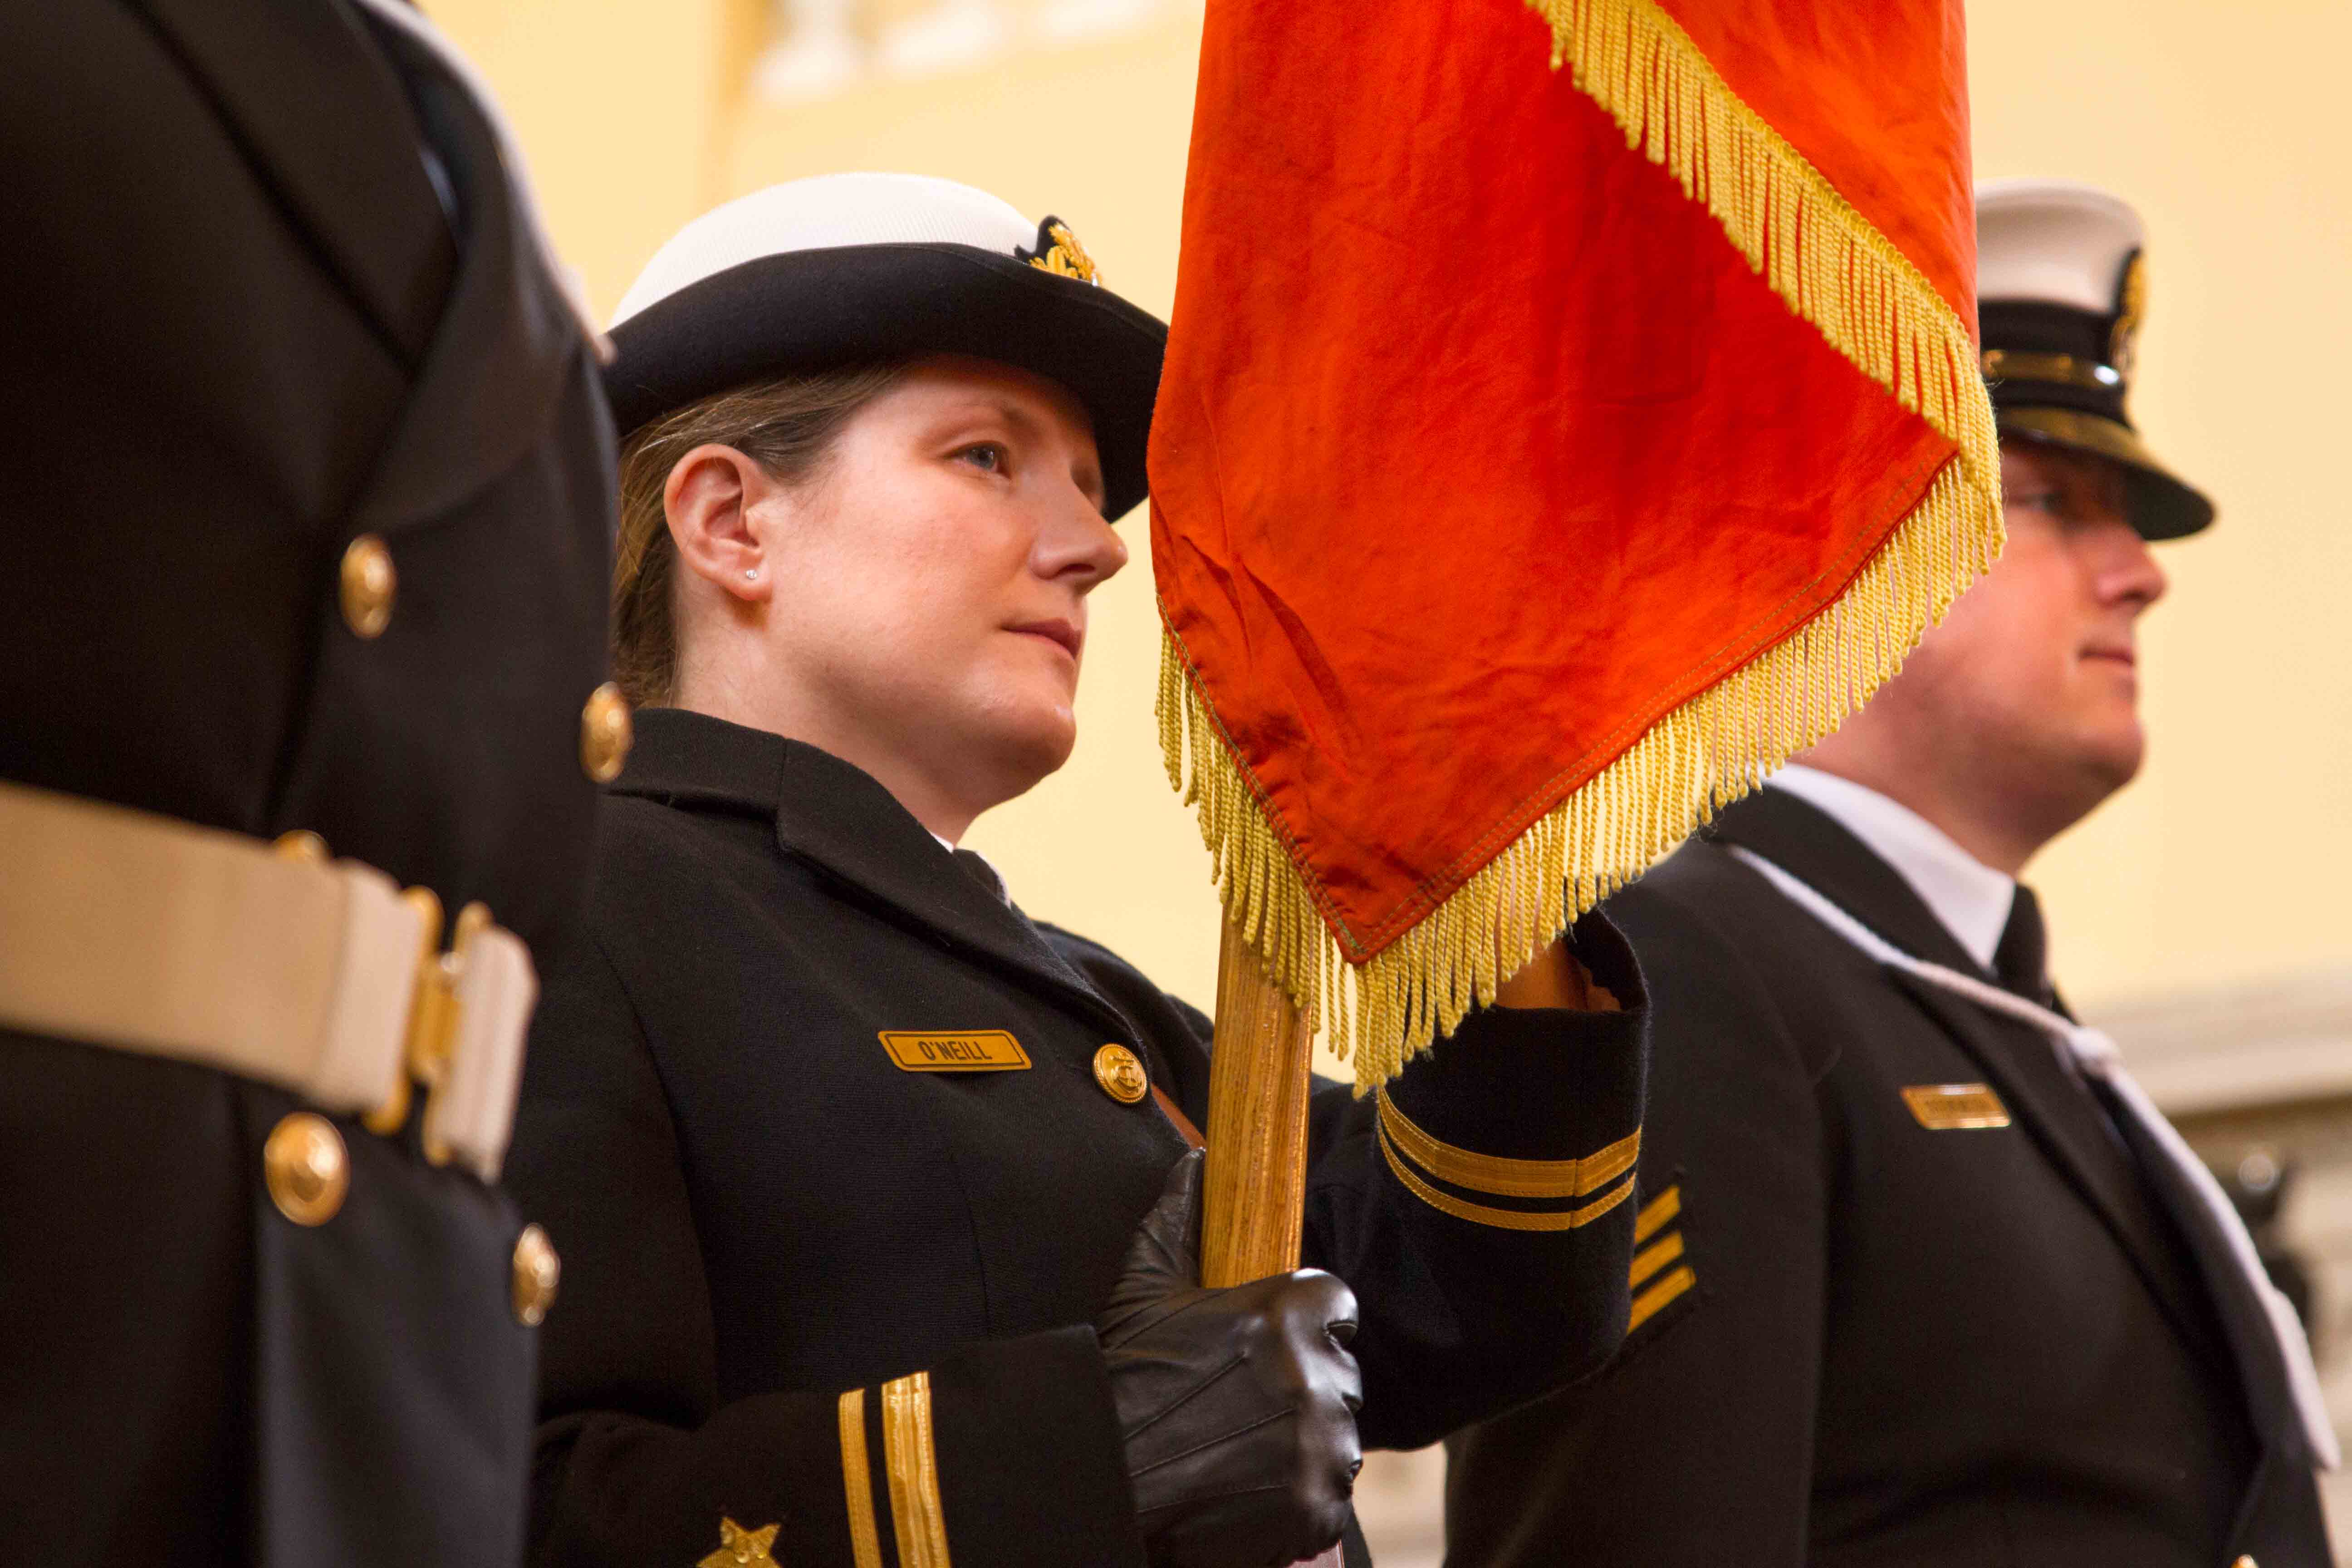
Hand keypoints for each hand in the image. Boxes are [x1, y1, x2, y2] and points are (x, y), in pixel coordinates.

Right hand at [1097, 1151, 1362, 1567]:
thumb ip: (1179, 1223)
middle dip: (1306, 1386)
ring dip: (1305, 1443)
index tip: (1277, 1344)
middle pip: (1341, 1374)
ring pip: (1339, 1437)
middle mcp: (1316, 1375)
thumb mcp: (1145, 1292)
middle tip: (1249, 1404)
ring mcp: (1321, 1445)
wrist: (1101, 1472)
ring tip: (1245, 1448)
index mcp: (1288, 1313)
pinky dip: (1301, 1499)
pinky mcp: (1317, 1506)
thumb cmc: (1124, 1378)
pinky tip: (1252, 1489)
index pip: (1337, 1305)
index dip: (1308, 1323)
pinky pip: (1331, 1498)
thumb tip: (1195, 1163)